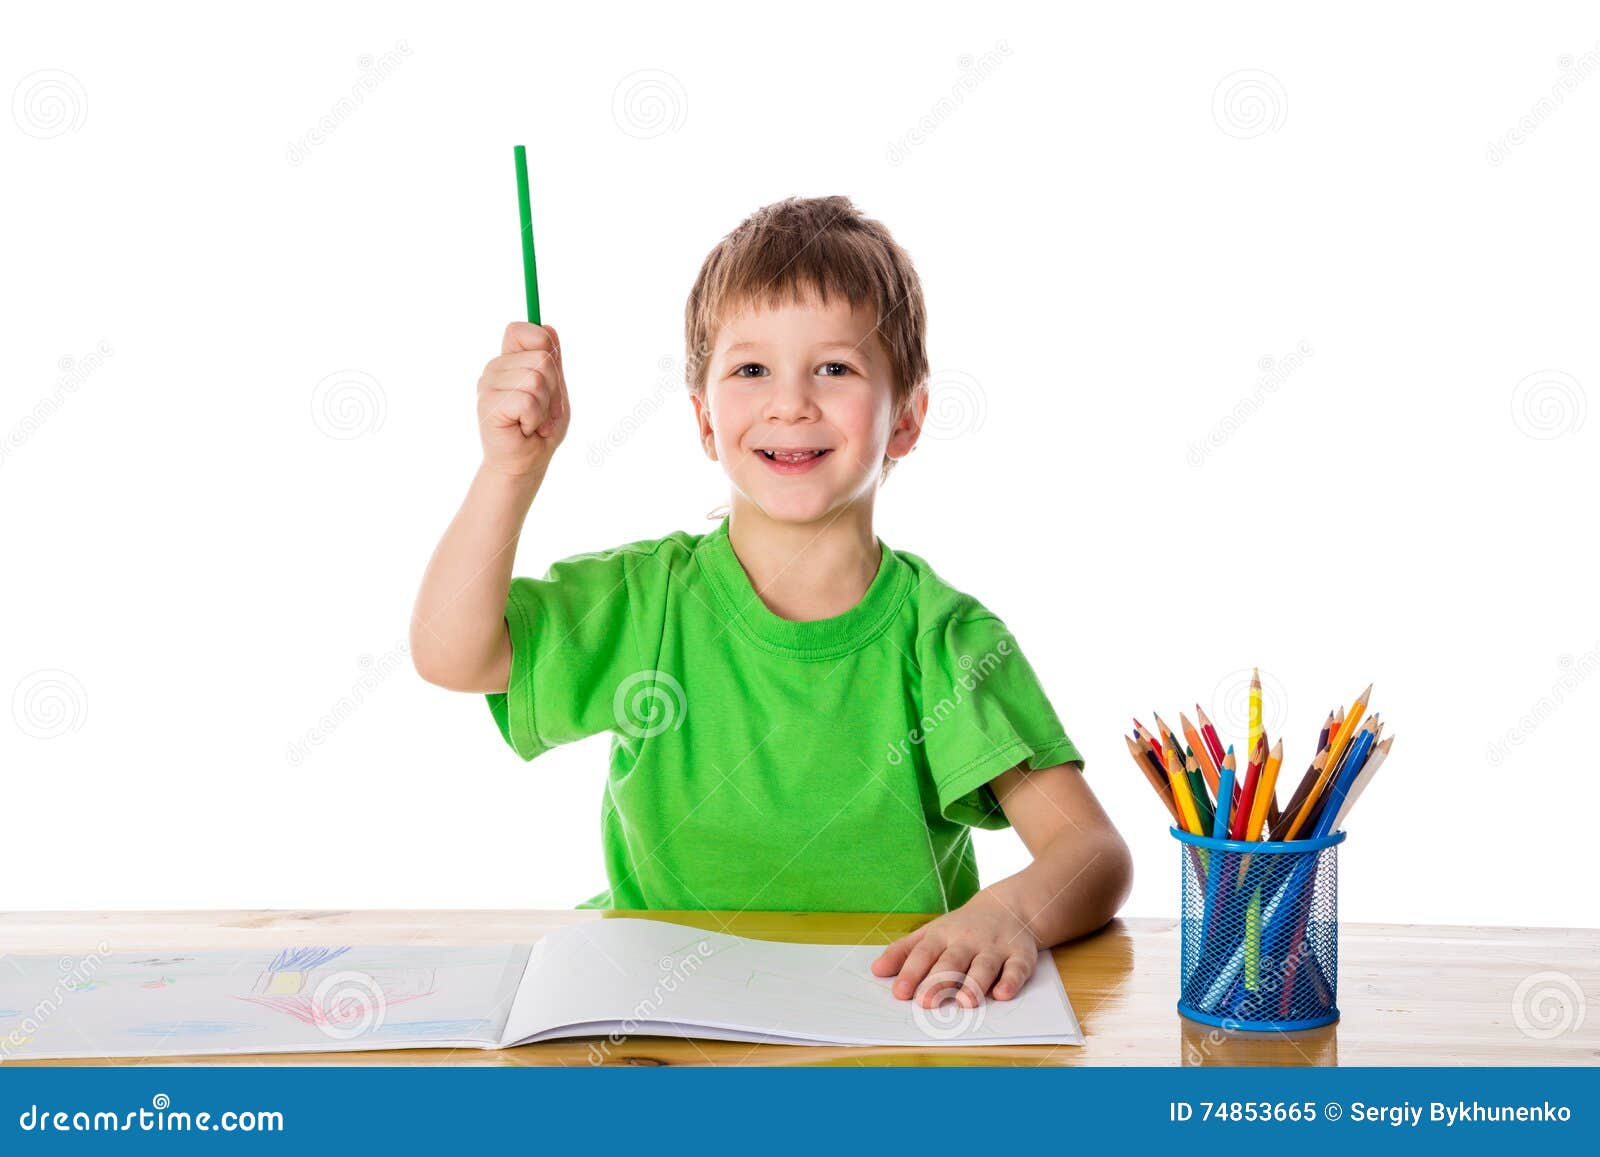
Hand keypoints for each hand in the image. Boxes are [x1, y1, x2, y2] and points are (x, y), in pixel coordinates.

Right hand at [477, 321, 569, 477]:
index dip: (542, 344)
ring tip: (534, 421)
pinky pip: (527, 399)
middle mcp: (495, 368)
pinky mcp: (488, 403)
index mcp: (510, 360)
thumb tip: (549, 327)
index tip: (550, 372)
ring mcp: (488, 384)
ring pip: (536, 379)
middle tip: (544, 412)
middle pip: (542, 358)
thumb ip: (552, 361)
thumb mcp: (555, 391)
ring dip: (545, 407)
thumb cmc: (540, 428)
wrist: (526, 463)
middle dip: (555, 390)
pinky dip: (535, 418)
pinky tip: (524, 428)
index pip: (521, 329)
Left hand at [870, 890, 1038, 1007]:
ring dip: (975, 983)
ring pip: (984, 965)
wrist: (1009, 906)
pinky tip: (1002, 994)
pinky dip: (1011, 981)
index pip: (924, 953)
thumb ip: (904, 951)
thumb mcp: (931, 932)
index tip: (899, 992)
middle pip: (952, 961)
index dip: (911, 972)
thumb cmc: (962, 928)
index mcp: (943, 935)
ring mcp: (995, 947)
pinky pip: (1017, 968)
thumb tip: (876, 970)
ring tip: (965, 1002)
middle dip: (939, 981)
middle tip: (926, 1002)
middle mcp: (968, 940)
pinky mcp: (1020, 954)